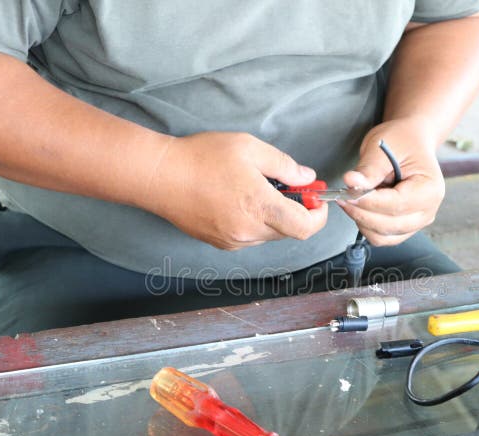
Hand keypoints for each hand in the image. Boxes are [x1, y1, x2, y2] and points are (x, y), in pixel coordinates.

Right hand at [141, 132, 327, 250]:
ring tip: (257, 189)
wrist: (159, 177)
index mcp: (260, 207)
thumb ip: (284, 165)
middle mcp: (249, 231)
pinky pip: (249, 237)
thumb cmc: (202, 157)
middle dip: (296, 212)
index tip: (316, 199)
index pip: (305, 227)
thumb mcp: (249, 148)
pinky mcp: (219, 243)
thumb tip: (307, 178)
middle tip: (289, 186)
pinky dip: (255, 222)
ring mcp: (233, 240)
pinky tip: (239, 200)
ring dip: (274, 217)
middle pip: (289, 232)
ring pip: (269, 235)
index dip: (319, 215)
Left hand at [339, 118, 444, 246]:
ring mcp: (417, 222)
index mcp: (429, 190)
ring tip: (352, 199)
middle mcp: (427, 211)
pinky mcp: (404, 227)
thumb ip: (369, 168)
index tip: (347, 195)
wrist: (411, 141)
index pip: (395, 205)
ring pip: (383, 236)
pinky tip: (360, 207)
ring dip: (362, 220)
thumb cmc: (402, 142)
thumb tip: (351, 181)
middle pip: (389, 225)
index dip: (368, 202)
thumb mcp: (382, 147)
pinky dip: (366, 225)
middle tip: (342, 196)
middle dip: (362, 213)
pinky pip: (381, 237)